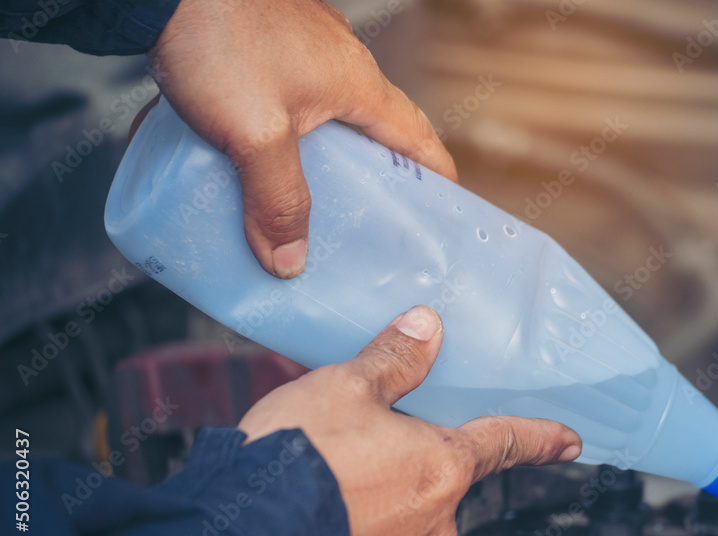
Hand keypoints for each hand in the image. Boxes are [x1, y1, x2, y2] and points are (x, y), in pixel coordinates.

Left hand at [147, 0, 457, 278]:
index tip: (443, 214)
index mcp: (359, 84)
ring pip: (329, 114)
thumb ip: (276, 201)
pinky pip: (288, 96)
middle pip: (376, 130)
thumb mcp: (255, 135)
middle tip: (365, 221)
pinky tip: (245, 152)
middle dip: (376, 177)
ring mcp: (303, 47)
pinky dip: (282, 130)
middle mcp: (341, 61)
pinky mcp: (266, 40)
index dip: (437, 180)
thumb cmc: (217, 35)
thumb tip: (289, 261)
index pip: (419, 139)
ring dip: (324, 156)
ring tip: (301, 197)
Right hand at [238, 305, 581, 535]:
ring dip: (384, 500)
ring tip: (332, 483)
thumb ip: (394, 359)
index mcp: (441, 464)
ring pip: (410, 517)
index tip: (568, 442)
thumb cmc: (295, 460)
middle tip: (364, 449)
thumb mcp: (346, 387)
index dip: (540, 437)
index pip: (505, 442)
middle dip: (415, 460)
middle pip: (443, 478)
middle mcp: (434, 518)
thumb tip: (425, 329)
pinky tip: (324, 519)